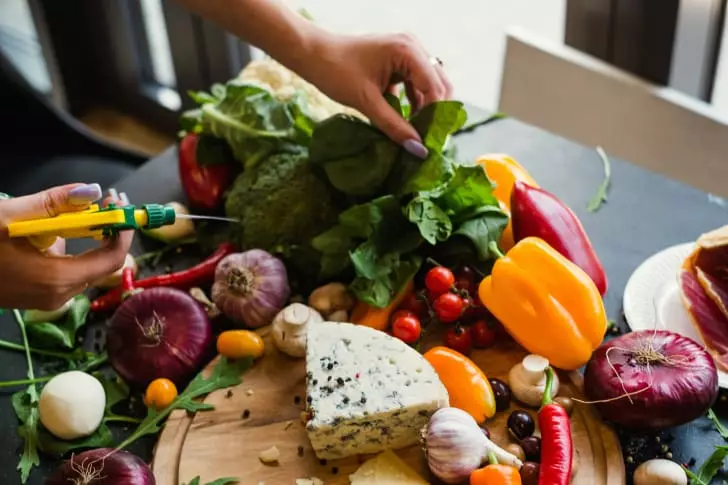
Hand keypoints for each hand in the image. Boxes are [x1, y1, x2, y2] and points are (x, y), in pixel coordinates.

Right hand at [0, 183, 133, 309]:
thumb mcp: (9, 217)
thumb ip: (54, 203)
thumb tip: (91, 190)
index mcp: (57, 279)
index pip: (113, 257)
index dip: (123, 229)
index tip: (120, 204)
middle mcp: (57, 294)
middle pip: (99, 260)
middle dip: (101, 228)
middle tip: (97, 199)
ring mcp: (46, 298)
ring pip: (79, 262)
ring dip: (75, 236)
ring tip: (49, 215)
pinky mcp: (35, 296)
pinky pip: (60, 269)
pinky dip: (58, 248)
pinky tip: (32, 234)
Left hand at [300, 32, 452, 157]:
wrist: (313, 55)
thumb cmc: (336, 72)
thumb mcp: (367, 102)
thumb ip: (395, 126)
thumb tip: (418, 149)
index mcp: (407, 51)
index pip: (435, 87)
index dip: (436, 116)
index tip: (432, 142)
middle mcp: (412, 47)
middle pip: (439, 84)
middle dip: (435, 112)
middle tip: (427, 140)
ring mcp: (407, 52)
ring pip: (429, 85)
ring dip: (425, 108)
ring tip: (418, 134)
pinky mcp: (399, 61)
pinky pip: (416, 84)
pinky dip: (415, 102)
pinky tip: (407, 121)